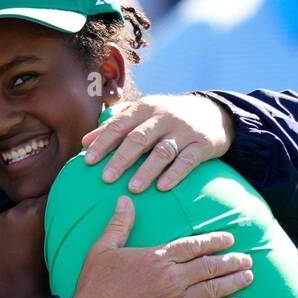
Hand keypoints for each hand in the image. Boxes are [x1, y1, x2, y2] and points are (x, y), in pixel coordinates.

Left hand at [0, 195, 48, 297]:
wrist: (19, 291)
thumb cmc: (44, 270)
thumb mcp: (57, 240)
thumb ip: (57, 220)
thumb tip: (60, 207)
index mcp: (39, 211)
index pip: (48, 196)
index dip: (53, 204)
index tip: (55, 214)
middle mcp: (18, 211)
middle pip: (30, 203)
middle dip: (35, 212)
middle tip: (38, 230)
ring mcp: (0, 220)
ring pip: (14, 212)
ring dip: (19, 221)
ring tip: (23, 240)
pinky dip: (3, 230)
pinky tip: (9, 245)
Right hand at [68, 197, 253, 297]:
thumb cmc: (95, 287)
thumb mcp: (101, 250)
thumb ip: (118, 225)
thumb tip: (124, 200)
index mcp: (157, 257)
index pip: (194, 245)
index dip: (215, 241)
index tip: (230, 239)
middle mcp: (172, 278)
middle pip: (210, 266)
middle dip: (231, 261)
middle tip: (246, 258)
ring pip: (214, 288)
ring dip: (234, 281)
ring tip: (248, 276)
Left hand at [82, 93, 235, 193]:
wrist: (213, 113)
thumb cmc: (167, 118)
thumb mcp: (142, 114)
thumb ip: (114, 126)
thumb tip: (84, 142)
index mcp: (145, 108)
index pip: (119, 125)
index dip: (103, 143)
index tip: (88, 161)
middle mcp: (163, 117)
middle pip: (138, 139)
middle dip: (121, 159)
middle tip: (106, 178)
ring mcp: (184, 131)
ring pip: (162, 151)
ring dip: (147, 170)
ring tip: (133, 189)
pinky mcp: (202, 144)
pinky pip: (187, 160)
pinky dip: (175, 174)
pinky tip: (163, 188)